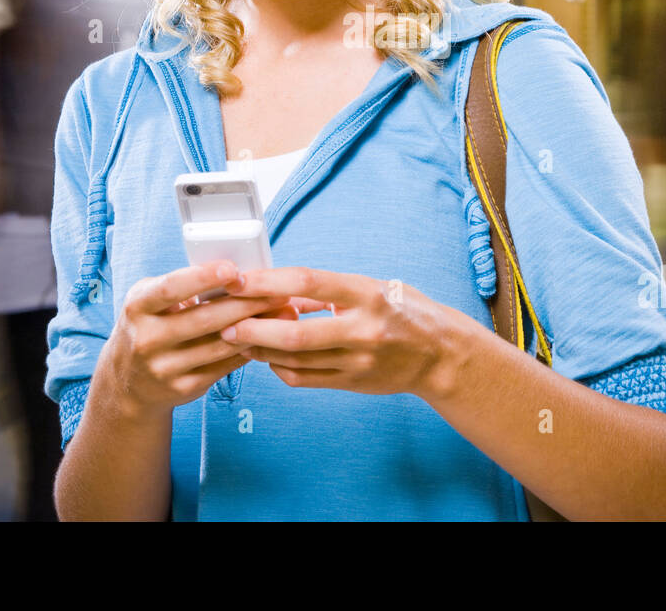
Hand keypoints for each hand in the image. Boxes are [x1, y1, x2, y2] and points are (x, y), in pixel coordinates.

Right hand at [102, 261, 297, 418]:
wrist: (128, 383)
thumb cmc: (149, 325)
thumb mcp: (150, 300)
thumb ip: (184, 286)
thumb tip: (237, 272)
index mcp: (138, 307)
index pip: (171, 289)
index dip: (203, 278)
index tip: (234, 270)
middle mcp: (146, 339)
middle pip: (204, 319)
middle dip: (246, 303)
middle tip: (279, 291)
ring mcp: (164, 368)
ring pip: (220, 344)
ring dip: (257, 327)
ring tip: (286, 312)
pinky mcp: (183, 388)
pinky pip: (224, 365)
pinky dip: (250, 349)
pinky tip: (271, 336)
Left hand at [222, 267, 456, 398]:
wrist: (440, 354)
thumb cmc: (404, 310)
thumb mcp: (372, 286)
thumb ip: (329, 291)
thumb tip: (283, 292)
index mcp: (367, 294)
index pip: (308, 284)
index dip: (269, 283)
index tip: (240, 281)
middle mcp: (363, 329)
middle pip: (296, 334)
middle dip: (253, 330)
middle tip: (225, 324)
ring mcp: (358, 361)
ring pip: (295, 360)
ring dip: (260, 351)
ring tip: (238, 339)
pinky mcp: (352, 383)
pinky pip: (306, 379)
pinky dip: (280, 369)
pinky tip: (268, 358)